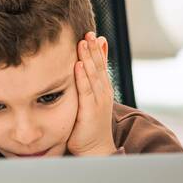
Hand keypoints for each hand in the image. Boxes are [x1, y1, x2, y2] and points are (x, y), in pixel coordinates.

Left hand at [66, 31, 116, 156]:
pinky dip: (83, 76)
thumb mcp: (90, 101)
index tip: (93, 34)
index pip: (101, 65)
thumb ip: (88, 85)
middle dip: (94, 48)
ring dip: (89, 57)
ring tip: (83, 42)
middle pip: (99, 66)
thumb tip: (82, 67)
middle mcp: (103, 93)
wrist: (95, 150)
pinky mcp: (90, 111)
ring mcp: (98, 101)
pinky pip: (86, 90)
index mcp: (103, 89)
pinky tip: (79, 65)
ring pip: (94, 74)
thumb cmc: (89, 126)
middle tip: (88, 32)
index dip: (98, 50)